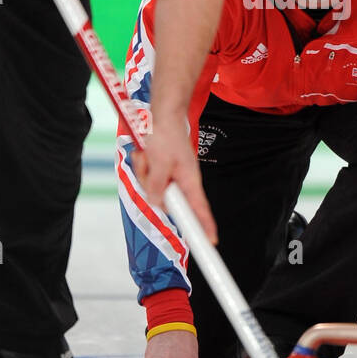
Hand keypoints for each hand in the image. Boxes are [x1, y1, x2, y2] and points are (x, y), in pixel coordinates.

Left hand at [132, 114, 217, 242]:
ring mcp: (172, 177)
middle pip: (166, 201)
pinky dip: (143, 167)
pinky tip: (144, 154)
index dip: (206, 227)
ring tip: (146, 155)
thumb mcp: (159, 162)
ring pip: (154, 189)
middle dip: (152, 185)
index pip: (201, 210)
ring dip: (145, 173)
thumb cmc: (166, 135)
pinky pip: (149, 179)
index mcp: (190, 181)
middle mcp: (183, 182)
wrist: (162, 115)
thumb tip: (157, 204)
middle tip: (148, 164)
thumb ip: (157, 186)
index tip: (212, 242)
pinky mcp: (163, 172)